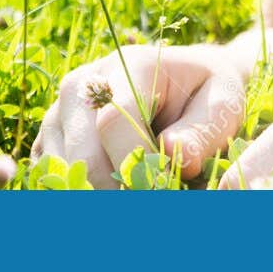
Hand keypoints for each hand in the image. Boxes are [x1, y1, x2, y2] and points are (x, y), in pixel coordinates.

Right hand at [32, 42, 247, 186]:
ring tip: (137, 197)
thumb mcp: (222, 104)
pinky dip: (78, 194)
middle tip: (150, 205)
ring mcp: (60, 111)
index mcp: (127, 65)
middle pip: (82, 154)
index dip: (136, 167)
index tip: (164, 192)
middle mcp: (82, 84)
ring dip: (98, 195)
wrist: (187, 83)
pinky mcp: (50, 138)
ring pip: (63, 171)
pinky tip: (112, 193)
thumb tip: (172, 154)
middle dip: (117, 191)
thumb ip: (202, 131)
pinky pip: (52, 177)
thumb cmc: (207, 94)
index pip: (113, 124)